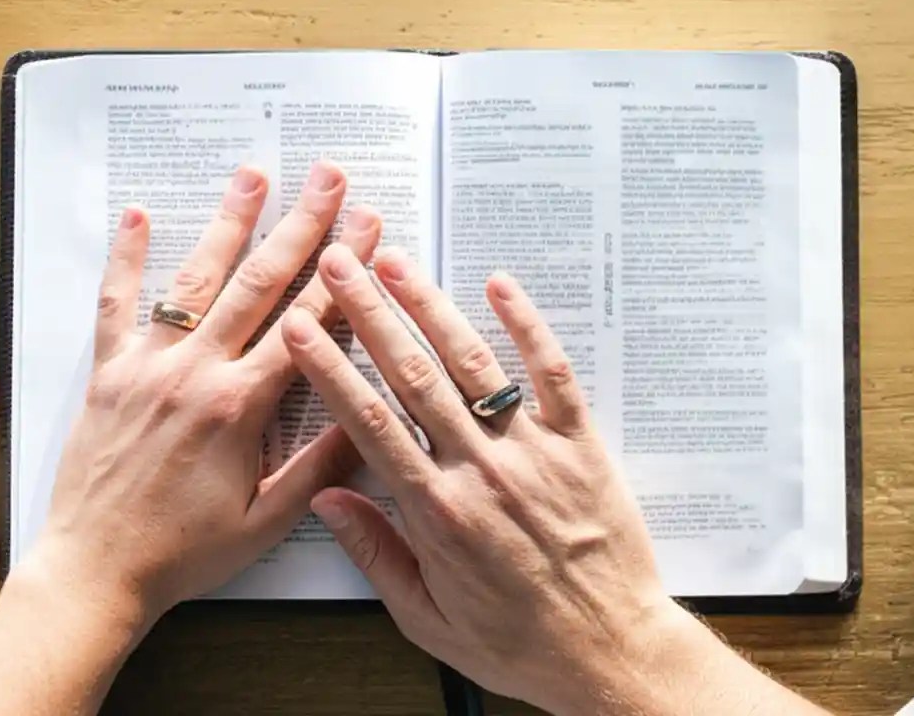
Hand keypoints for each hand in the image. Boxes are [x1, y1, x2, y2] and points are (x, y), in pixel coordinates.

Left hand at [22, 162, 378, 624]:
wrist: (97, 569)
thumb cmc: (184, 552)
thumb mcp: (267, 521)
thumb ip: (319, 467)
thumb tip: (370, 421)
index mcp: (238, 407)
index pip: (304, 324)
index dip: (342, 274)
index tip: (367, 230)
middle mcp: (194, 373)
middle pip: (257, 284)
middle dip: (300, 226)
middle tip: (328, 179)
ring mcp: (146, 367)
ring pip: (194, 281)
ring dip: (227, 225)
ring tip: (253, 176)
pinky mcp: (109, 374)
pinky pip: (117, 308)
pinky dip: (126, 261)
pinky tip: (136, 218)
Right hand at [280, 244, 710, 713]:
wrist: (610, 651)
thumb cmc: (520, 643)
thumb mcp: (427, 619)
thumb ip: (376, 554)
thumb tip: (329, 499)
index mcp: (436, 512)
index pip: (369, 421)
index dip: (330, 367)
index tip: (303, 326)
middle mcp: (481, 470)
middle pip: (412, 375)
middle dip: (369, 313)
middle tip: (339, 264)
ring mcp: (534, 451)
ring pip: (473, 364)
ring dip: (431, 307)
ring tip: (397, 262)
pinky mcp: (580, 444)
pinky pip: (552, 373)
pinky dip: (527, 325)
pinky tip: (500, 285)